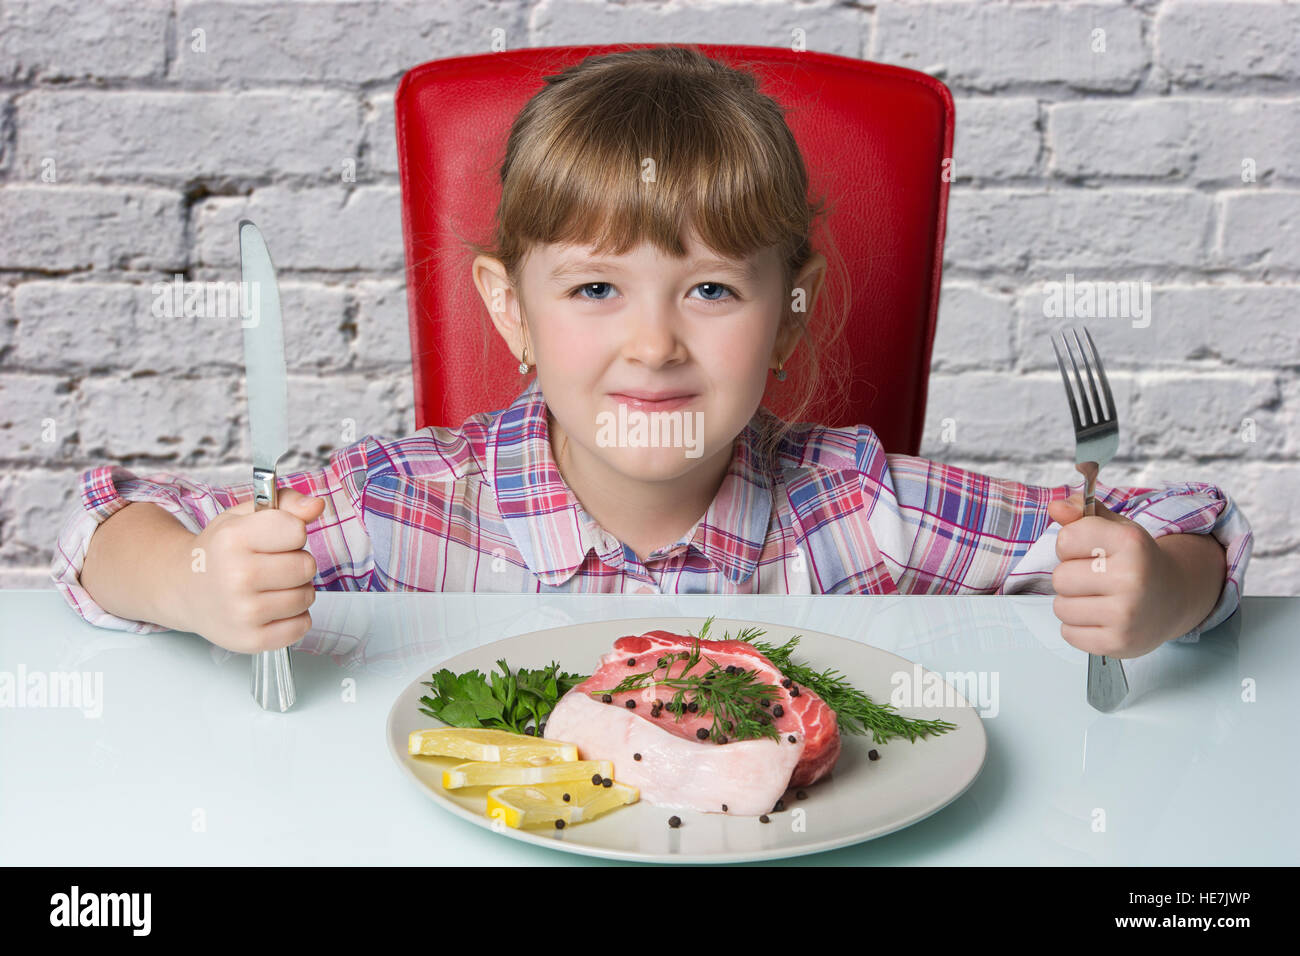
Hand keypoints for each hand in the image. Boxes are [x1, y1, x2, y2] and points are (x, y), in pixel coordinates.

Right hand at [169, 489, 325, 653]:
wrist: (184, 589)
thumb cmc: (220, 551)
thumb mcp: (245, 516)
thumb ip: (285, 504)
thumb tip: (317, 505)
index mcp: (233, 539)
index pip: (297, 531)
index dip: (292, 532)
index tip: (274, 538)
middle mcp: (236, 576)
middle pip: (306, 566)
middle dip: (296, 562)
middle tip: (271, 565)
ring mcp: (243, 612)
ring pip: (307, 596)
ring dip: (296, 590)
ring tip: (269, 586)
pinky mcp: (252, 640)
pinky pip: (302, 626)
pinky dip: (294, 617)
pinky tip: (271, 607)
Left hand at [1047, 492, 1182, 658]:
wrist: (1176, 598)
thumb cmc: (1137, 561)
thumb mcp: (1116, 529)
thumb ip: (1082, 514)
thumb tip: (1055, 506)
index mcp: (1130, 543)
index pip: (1066, 539)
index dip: (1071, 545)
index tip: (1091, 551)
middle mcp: (1132, 578)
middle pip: (1060, 577)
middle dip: (1071, 577)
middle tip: (1096, 578)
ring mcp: (1126, 615)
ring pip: (1061, 607)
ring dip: (1072, 603)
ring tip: (1098, 598)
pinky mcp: (1119, 643)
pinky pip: (1068, 634)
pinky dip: (1078, 628)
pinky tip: (1101, 618)